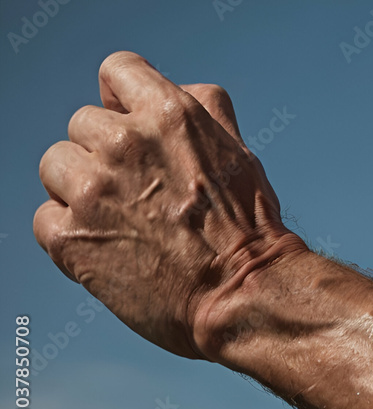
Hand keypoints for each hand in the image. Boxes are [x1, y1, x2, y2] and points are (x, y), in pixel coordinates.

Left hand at [33, 51, 306, 358]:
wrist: (243, 295)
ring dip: (81, 188)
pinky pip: (45, 217)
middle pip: (83, 124)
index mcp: (169, 116)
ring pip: (56, 165)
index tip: (130, 124)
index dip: (122, 98)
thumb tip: (179, 89)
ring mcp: (93, 190)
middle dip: (106, 153)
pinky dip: (70, 233)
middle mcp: (125, 145)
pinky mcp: (71, 237)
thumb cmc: (249, 230)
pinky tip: (108, 246)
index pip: (117, 71)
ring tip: (120, 218)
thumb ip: (205, 111)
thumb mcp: (239, 151)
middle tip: (139, 191)